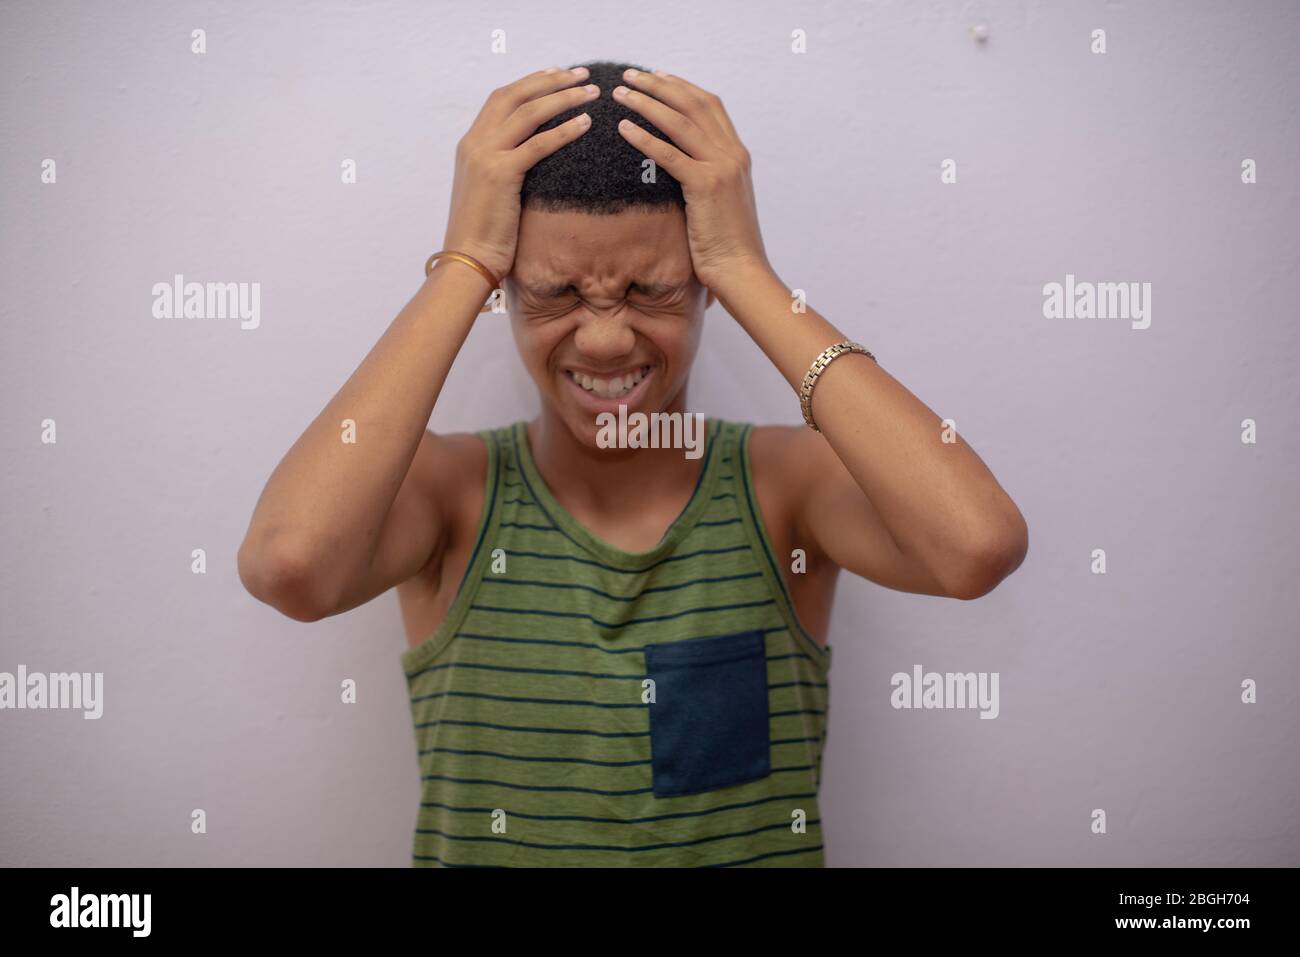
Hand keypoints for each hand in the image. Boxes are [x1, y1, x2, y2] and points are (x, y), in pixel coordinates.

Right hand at [441, 66, 598, 282]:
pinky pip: (537, 144)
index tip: (558, 74)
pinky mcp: (499, 174)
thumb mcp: (491, 192)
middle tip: (581, 75)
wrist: (466, 260)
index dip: (531, 83)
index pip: (501, 98)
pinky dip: (563, 131)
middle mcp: (474, 143)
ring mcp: (484, 156)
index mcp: (470, 144)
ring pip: (528, 113)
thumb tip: (532, 162)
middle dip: (550, 81)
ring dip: (562, 98)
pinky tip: (585, 124)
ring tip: (591, 93)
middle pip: (515, 95)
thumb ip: (504, 169)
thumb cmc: (483, 235)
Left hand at [613, 68, 769, 292]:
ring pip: (679, 121)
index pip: (709, 105)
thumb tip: (678, 169)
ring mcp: (721, 167)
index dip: (681, 87)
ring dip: (647, 102)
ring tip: (620, 93)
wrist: (741, 270)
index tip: (657, 77)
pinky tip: (623, 128)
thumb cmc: (726, 245)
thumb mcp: (719, 202)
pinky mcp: (706, 185)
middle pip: (693, 103)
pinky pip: (669, 154)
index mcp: (737, 154)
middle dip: (659, 85)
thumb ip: (705, 178)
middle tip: (630, 75)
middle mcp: (732, 154)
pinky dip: (645, 137)